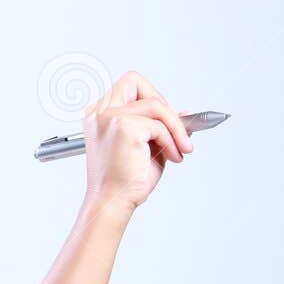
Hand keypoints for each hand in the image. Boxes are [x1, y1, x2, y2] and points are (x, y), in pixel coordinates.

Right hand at [81, 70, 193, 218]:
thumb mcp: (148, 147)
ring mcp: (109, 118)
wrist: (113, 203)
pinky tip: (172, 156)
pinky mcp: (123, 127)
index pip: (127, 87)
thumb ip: (161, 127)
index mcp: (99, 116)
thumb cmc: (124, 182)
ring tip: (180, 149)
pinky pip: (158, 124)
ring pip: (155, 104)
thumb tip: (184, 113)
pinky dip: (171, 140)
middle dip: (161, 103)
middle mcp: (99, 113)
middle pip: (135, 80)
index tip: (165, 123)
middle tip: (175, 129)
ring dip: (175, 127)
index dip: (151, 99)